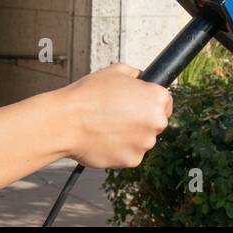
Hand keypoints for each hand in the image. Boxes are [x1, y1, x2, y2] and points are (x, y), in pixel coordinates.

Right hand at [54, 63, 172, 168]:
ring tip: (107, 127)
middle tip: (118, 115)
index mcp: (157, 98)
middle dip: (142, 120)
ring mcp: (145, 143)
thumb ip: (137, 75)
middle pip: (156, 122)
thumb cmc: (89, 94)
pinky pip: (130, 154)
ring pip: (143, 140)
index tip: (139, 105)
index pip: (166, 102)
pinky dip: (120, 149)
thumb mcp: (117, 71)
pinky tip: (105, 139)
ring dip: (131, 136)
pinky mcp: (132, 160)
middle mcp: (157, 122)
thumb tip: (142, 80)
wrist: (66, 121)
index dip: (150, 102)